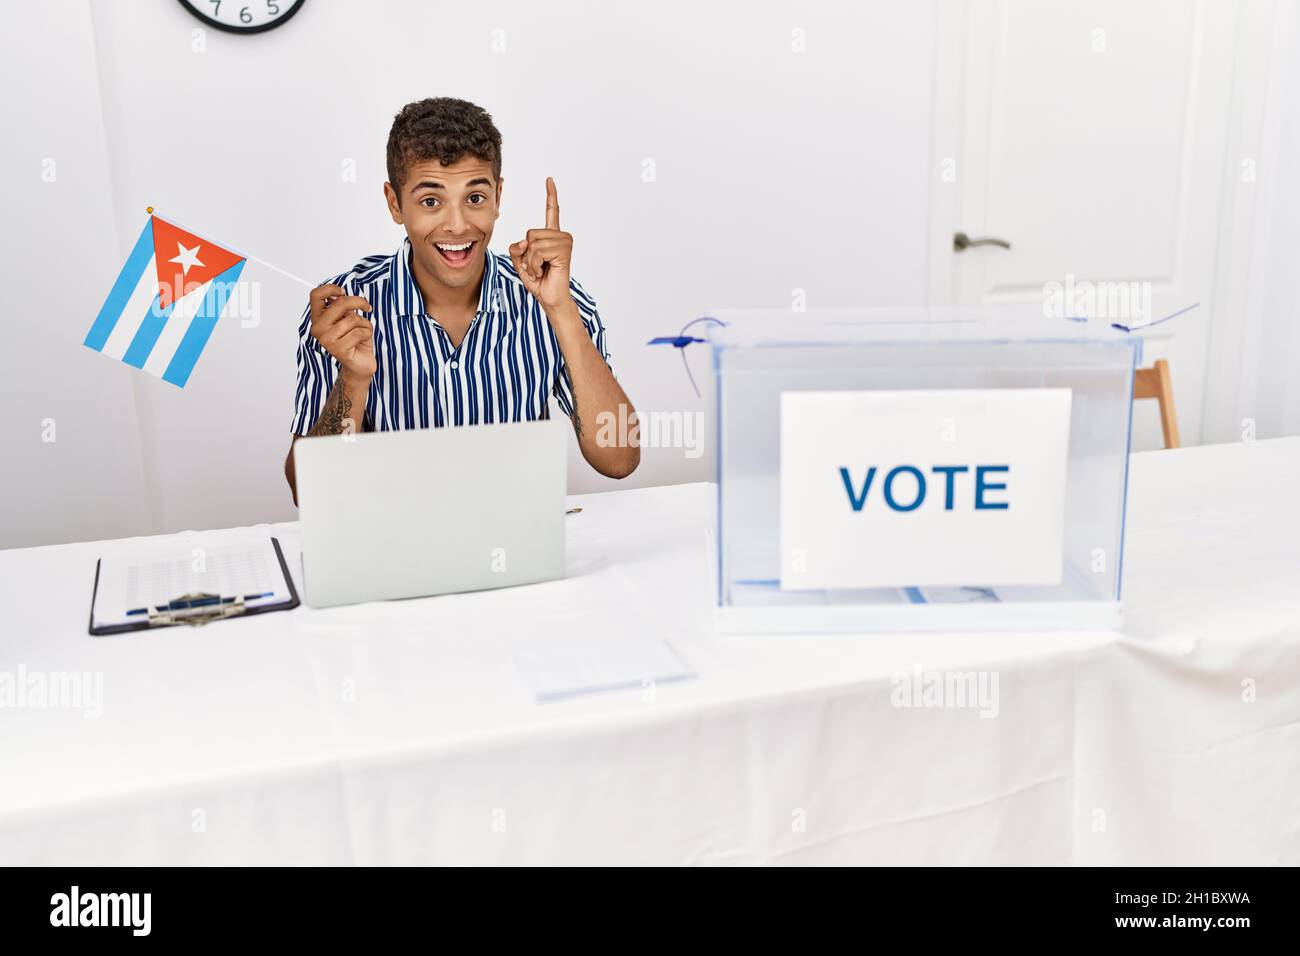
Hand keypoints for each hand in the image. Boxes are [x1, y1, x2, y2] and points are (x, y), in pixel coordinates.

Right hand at [309, 283, 375, 380]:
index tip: (343, 292)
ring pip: (353, 319)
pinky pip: (359, 332)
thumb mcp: (348, 318)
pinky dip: (367, 333)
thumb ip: (342, 307)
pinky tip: (363, 341)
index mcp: (318, 319)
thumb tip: (341, 294)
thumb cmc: (355, 340)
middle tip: (367, 306)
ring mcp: (327, 340)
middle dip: (358, 302)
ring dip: (364, 323)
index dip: (331, 288)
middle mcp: (318, 329)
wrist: (360, 364)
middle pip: (340, 304)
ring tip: (362, 331)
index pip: (316, 295)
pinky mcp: (338, 349)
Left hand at [508, 177, 573, 311]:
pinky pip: (537, 252)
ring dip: (530, 262)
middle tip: (536, 266)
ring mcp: (564, 242)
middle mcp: (561, 236)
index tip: (549, 179)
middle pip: (530, 233)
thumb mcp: (521, 261)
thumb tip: (524, 242)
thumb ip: (517, 247)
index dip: (550, 195)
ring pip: (532, 243)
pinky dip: (535, 265)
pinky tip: (543, 272)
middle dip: (526, 253)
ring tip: (540, 270)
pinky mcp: (564, 250)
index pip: (551, 211)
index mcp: (552, 236)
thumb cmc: (538, 280)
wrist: (550, 298)